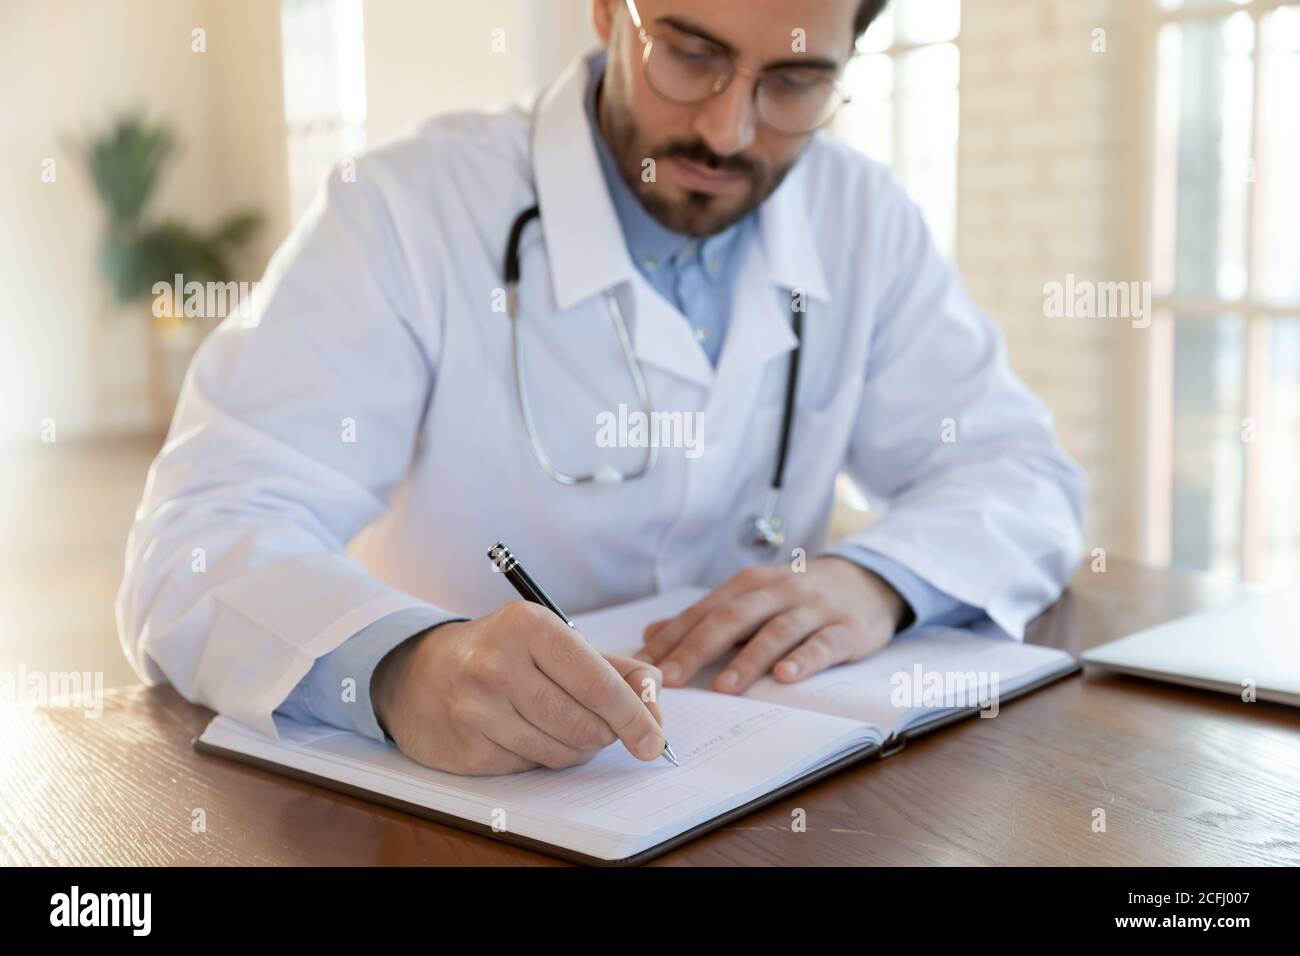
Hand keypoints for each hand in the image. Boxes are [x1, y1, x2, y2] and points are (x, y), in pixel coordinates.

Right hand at [372, 601, 666, 774]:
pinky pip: (531, 766)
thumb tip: (654, 700)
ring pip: (562, 751)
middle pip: (584, 724)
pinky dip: (543, 755)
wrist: (418, 673)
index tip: (654, 739)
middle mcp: (498, 664)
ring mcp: (478, 708)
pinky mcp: (468, 747)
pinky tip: (527, 733)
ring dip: (578, 748)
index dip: (634, 716)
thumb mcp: (554, 640)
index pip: (598, 682)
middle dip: (607, 734)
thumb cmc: (500, 652)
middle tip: (605, 727)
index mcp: (528, 626)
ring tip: (564, 725)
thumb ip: (613, 667)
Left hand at [635, 558, 907, 694]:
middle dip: (698, 648)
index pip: (704, 611)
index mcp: (749, 584)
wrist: (867, 579)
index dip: (673, 637)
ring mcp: (814, 609)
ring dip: (748, 659)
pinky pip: (823, 644)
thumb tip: (651, 634)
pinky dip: (804, 659)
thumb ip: (704, 617)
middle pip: (733, 618)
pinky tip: (785, 677)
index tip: (643, 665)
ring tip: (723, 688)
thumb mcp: (751, 599)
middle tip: (671, 679)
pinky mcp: (847, 628)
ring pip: (776, 632)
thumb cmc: (797, 596)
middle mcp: (778, 591)